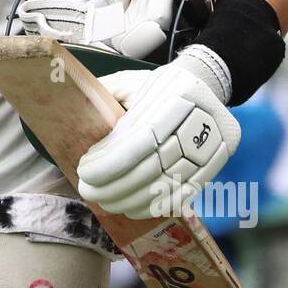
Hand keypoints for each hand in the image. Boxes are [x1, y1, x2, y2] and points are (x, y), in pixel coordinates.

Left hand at [76, 61, 240, 219]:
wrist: (205, 88)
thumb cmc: (159, 85)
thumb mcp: (129, 81)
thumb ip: (101, 96)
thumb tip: (73, 116)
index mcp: (179, 96)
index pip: (141, 140)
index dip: (111, 162)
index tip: (85, 170)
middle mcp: (201, 124)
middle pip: (153, 167)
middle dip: (114, 185)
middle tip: (87, 189)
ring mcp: (212, 150)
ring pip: (167, 187)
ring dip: (129, 200)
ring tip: (104, 200)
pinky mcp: (213, 169)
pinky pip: (182, 197)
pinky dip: (152, 206)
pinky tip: (130, 207)